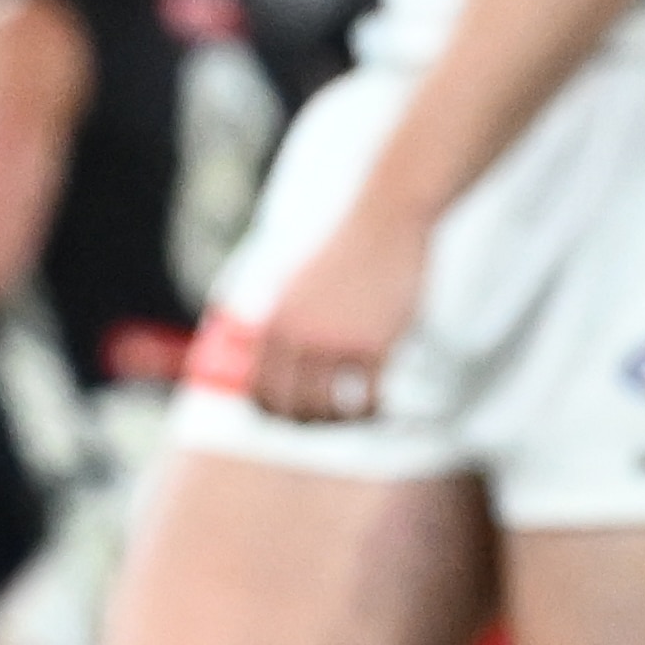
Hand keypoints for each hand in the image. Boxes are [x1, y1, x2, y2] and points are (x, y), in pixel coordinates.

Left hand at [251, 203, 430, 423]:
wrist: (383, 223)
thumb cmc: (341, 252)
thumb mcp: (294, 282)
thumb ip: (280, 320)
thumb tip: (264, 356)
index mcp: (274, 322)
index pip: (262, 389)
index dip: (274, 412)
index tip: (290, 417)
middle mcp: (299, 336)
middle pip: (295, 406)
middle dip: (310, 421)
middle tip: (328, 420)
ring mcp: (336, 343)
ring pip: (331, 408)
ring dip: (342, 419)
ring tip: (355, 413)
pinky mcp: (373, 346)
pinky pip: (367, 398)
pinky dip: (372, 409)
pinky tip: (378, 404)